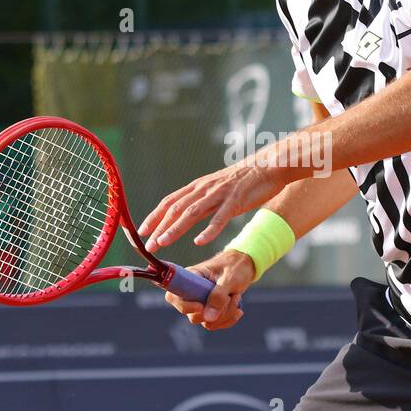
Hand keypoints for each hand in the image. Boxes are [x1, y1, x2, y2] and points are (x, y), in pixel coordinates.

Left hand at [139, 158, 295, 253]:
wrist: (268, 165)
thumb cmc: (244, 180)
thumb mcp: (217, 188)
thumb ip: (202, 200)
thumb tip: (186, 215)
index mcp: (199, 186)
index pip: (170, 201)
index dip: (155, 216)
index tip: (141, 231)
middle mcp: (205, 189)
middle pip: (176, 208)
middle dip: (159, 226)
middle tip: (147, 245)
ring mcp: (220, 194)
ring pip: (192, 213)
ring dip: (175, 229)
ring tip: (162, 242)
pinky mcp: (236, 200)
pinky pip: (220, 217)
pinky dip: (208, 230)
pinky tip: (199, 241)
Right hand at [164, 249, 255, 329]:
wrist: (245, 266)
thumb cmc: (235, 266)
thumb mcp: (229, 278)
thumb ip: (219, 296)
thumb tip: (208, 317)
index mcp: (190, 278)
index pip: (173, 297)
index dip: (184, 306)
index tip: (202, 306)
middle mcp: (192, 292)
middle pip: (192, 315)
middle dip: (215, 312)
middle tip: (230, 297)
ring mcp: (201, 303)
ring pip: (206, 321)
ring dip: (225, 315)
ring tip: (236, 297)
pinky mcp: (210, 310)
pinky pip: (215, 324)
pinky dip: (228, 320)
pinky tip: (238, 310)